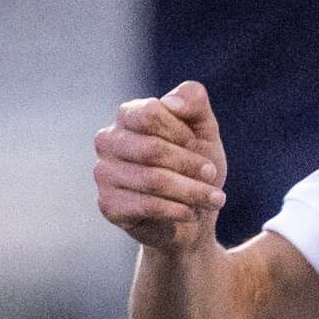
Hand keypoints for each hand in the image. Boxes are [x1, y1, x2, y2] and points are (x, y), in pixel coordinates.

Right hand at [95, 83, 227, 250]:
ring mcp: (104, 173)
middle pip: (152, 148)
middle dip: (190, 164)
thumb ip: (194, 102)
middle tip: (212, 175)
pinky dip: (177, 210)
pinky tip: (192, 213)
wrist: (191, 217)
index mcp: (127, 115)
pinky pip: (147, 206)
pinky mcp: (108, 205)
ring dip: (191, 191)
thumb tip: (171, 102)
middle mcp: (108, 141)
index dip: (181, 131)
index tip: (198, 144)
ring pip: (152, 179)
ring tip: (214, 198)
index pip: (150, 113)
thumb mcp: (203, 130)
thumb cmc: (193, 167)